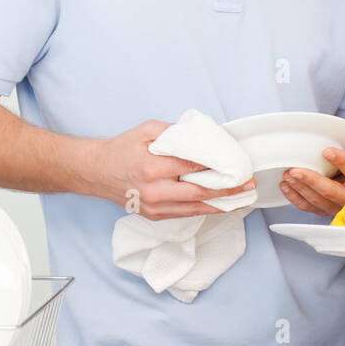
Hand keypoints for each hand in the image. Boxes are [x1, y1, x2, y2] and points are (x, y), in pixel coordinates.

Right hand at [91, 120, 255, 218]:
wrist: (97, 172)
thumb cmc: (122, 148)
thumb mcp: (146, 129)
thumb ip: (175, 132)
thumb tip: (202, 135)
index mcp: (152, 167)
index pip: (192, 166)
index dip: (216, 165)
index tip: (235, 162)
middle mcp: (154, 191)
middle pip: (198, 193)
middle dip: (227, 189)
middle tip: (247, 184)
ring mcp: (154, 207)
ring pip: (195, 208)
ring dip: (222, 205)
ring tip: (243, 199)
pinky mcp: (154, 216)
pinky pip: (185, 213)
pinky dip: (205, 209)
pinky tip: (221, 205)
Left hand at [279, 122, 344, 216]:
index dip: (342, 161)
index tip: (326, 151)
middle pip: (332, 192)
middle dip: (312, 181)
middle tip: (294, 170)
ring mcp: (339, 206)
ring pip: (318, 202)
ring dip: (300, 189)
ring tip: (287, 175)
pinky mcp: (327, 210)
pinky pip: (309, 208)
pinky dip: (295, 198)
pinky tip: (286, 186)